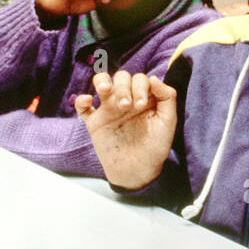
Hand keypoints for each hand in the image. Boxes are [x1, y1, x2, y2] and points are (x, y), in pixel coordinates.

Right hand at [75, 70, 176, 188]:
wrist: (138, 170)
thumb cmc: (156, 146)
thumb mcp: (168, 121)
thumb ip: (167, 98)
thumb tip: (154, 78)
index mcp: (144, 98)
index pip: (140, 79)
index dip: (140, 86)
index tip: (141, 106)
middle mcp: (127, 100)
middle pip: (121, 78)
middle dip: (123, 87)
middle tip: (127, 107)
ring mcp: (109, 109)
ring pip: (102, 83)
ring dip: (102, 81)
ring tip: (104, 90)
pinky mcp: (95, 122)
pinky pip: (82, 107)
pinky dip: (81, 100)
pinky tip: (88, 100)